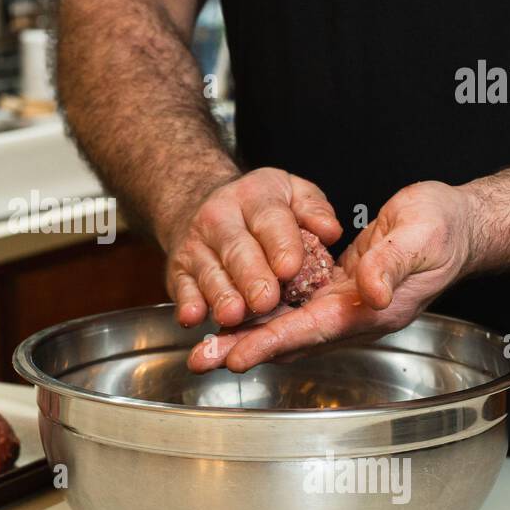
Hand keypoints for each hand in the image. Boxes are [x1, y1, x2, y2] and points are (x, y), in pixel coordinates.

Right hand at [160, 168, 341, 327]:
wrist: (197, 202)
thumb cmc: (257, 207)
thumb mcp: (291, 192)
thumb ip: (313, 210)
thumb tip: (331, 231)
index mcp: (254, 197)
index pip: (269, 218)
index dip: (280, 244)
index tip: (291, 268)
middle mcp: (219, 218)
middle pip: (236, 248)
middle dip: (250, 276)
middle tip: (265, 300)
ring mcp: (195, 246)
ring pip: (209, 272)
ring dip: (220, 295)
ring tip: (232, 315)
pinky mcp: (179, 271)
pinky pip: (182, 288)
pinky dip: (186, 304)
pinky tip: (192, 317)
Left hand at [187, 181, 479, 371]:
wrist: (458, 225)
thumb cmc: (444, 228)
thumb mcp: (421, 237)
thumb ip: (393, 265)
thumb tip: (370, 291)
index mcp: (372, 309)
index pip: (311, 330)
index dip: (271, 342)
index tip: (236, 355)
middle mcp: (352, 315)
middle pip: (288, 337)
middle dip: (244, 347)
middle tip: (200, 359)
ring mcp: (342, 305)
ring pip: (285, 325)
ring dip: (246, 334)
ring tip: (203, 345)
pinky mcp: (336, 289)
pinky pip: (293, 307)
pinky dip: (262, 313)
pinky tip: (235, 314)